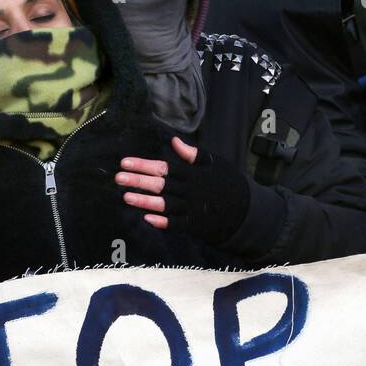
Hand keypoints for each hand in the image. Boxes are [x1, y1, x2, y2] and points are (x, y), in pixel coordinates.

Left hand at [116, 136, 248, 244]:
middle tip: (118, 178)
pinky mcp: (195, 225)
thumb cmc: (228, 183)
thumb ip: (193, 154)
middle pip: (159, 185)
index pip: (163, 167)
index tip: (124, 162)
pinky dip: (162, 222)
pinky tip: (147, 219)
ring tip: (126, 197)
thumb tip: (175, 141)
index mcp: (192, 173)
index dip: (143, 165)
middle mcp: (189, 190)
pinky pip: (176, 224)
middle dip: (138, 181)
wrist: (247, 210)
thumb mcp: (214, 163)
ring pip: (164, 204)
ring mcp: (192, 208)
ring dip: (144, 201)